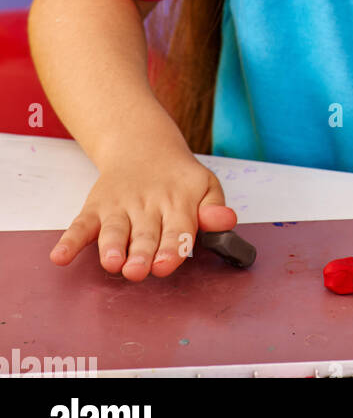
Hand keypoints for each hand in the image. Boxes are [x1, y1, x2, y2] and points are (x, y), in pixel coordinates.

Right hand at [49, 143, 236, 281]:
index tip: (166, 264)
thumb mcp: (205, 186)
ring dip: (111, 246)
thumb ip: (214, 207)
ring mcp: (120, 206)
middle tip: (138, 270)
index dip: (172, 246)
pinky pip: (80, 224)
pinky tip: (60, 257)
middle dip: (141, 253)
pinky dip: (69, 240)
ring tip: (111, 262)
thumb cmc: (178, 178)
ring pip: (114, 229)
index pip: (178, 227)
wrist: (143, 146)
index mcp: (179, 201)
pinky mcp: (96, 207)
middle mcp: (148, 205)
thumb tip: (227, 220)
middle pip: (145, 233)